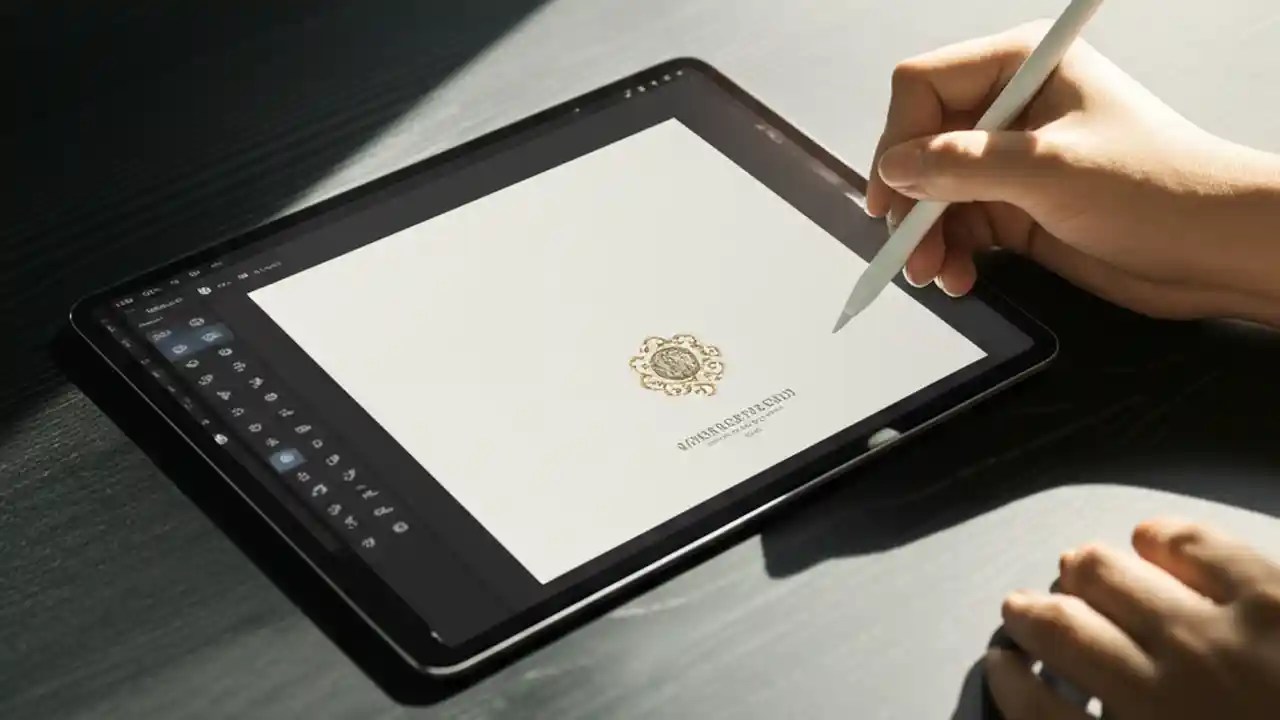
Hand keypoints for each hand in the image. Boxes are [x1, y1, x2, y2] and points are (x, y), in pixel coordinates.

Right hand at [866, 21, 1279, 325]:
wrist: (1214, 249)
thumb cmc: (1163, 189)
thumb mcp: (1052, 171)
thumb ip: (964, 167)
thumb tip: (897, 170)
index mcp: (1024, 68)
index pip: (925, 87)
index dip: (899, 139)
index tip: (893, 194)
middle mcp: (1011, 108)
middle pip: (921, 144)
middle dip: (910, 200)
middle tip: (910, 247)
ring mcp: (1012, 160)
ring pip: (933, 192)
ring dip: (927, 237)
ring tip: (936, 273)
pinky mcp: (1016, 206)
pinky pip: (958, 226)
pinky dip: (950, 254)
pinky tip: (961, 276)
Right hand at [986, 518, 1279, 718]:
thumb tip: (1081, 703)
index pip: (1035, 710)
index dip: (1010, 683)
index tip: (1004, 667)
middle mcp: (1162, 693)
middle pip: (1059, 628)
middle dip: (1030, 614)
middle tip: (1027, 610)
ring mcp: (1217, 638)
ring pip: (1107, 573)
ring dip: (1082, 572)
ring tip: (1081, 572)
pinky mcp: (1269, 594)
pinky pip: (1186, 543)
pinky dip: (1158, 539)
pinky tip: (1151, 544)